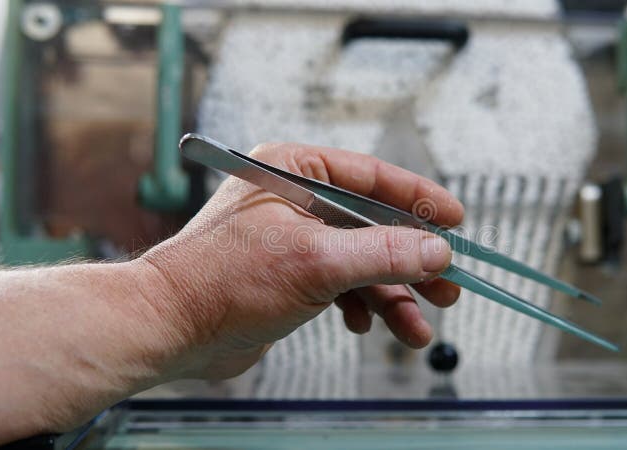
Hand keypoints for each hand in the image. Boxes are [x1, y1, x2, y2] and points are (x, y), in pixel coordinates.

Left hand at [140, 142, 464, 379]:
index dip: (419, 199)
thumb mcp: (317, 262)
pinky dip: (360, 307)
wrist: (170, 329)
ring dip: (391, 297)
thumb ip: (383, 253)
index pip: (373, 177)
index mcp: (295, 171)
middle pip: (374, 225)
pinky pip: (341, 286)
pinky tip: (364, 326)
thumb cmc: (223, 281)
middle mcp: (296, 200)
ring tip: (415, 329)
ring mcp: (294, 240)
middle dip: (411, 261)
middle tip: (448, 285)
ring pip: (361, 262)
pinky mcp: (289, 276)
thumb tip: (435, 250)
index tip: (456, 220)